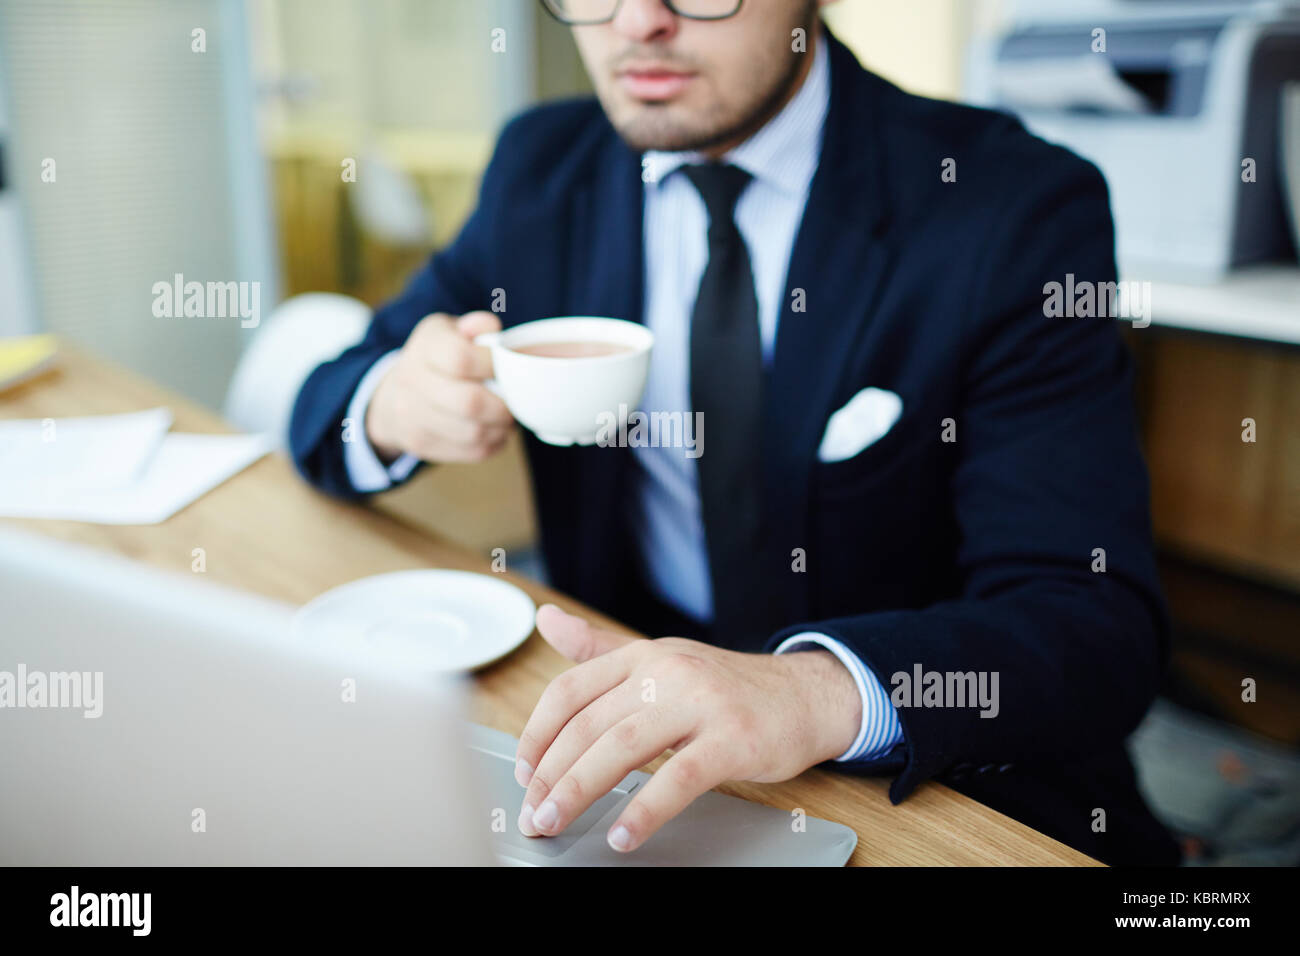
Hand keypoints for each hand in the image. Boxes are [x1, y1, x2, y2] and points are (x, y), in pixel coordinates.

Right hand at [365, 311, 514, 463]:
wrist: (393, 397)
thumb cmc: (435, 360)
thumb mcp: (449, 332)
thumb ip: (475, 327)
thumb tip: (491, 329)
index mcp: (425, 347)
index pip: (461, 359)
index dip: (492, 365)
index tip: (505, 367)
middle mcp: (411, 381)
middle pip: (469, 403)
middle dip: (503, 406)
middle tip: (513, 402)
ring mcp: (412, 417)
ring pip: (473, 433)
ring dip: (501, 428)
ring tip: (505, 417)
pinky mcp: (422, 445)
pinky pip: (471, 452)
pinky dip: (493, 444)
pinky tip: (493, 431)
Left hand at [514, 604, 860, 852]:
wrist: (806, 696)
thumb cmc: (725, 687)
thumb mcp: (659, 659)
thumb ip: (599, 648)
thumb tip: (545, 618)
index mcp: (643, 655)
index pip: (570, 690)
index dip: (536, 733)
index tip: (523, 771)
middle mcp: (667, 671)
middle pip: (588, 724)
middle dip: (550, 775)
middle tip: (532, 813)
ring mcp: (701, 703)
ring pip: (622, 748)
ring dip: (579, 791)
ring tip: (556, 822)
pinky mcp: (733, 739)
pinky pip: (678, 778)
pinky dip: (644, 811)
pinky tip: (623, 835)